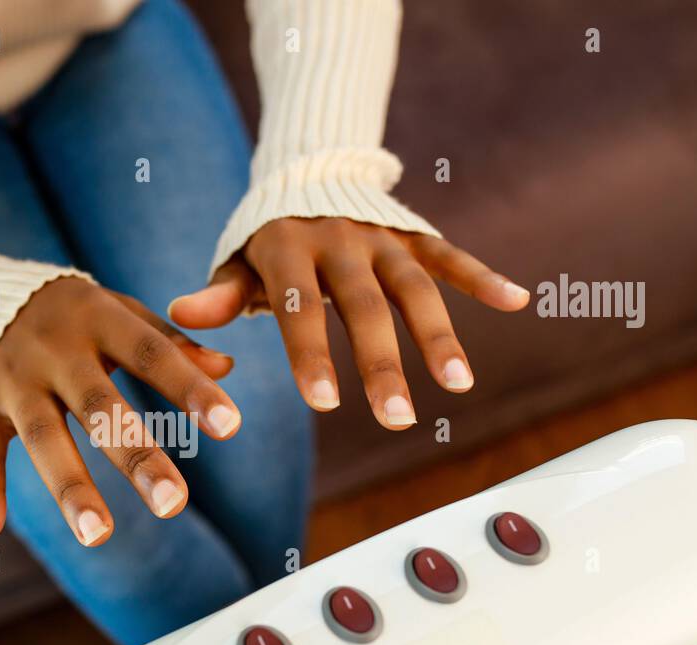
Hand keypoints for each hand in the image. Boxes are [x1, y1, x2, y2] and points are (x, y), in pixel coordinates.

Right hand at [0, 277, 240, 545]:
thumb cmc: (71, 314)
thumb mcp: (119, 312)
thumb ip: (169, 342)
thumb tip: (226, 368)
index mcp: (98, 317)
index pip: (151, 354)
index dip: (189, 388)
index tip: (230, 427)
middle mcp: (53, 348)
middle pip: (99, 407)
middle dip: (136, 456)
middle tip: (174, 504)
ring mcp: (11, 378)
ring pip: (43, 437)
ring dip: (69, 487)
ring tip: (98, 536)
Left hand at [169, 218, 529, 428]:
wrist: (308, 172)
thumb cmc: (266, 239)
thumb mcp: (238, 260)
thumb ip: (219, 293)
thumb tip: (178, 313)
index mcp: (288, 250)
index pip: (298, 307)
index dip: (311, 353)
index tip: (325, 404)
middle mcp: (339, 241)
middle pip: (365, 306)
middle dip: (382, 362)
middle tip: (397, 420)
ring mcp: (382, 236)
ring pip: (415, 287)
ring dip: (439, 334)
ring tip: (458, 385)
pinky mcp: (413, 234)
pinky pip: (451, 255)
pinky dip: (483, 275)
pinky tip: (518, 300)